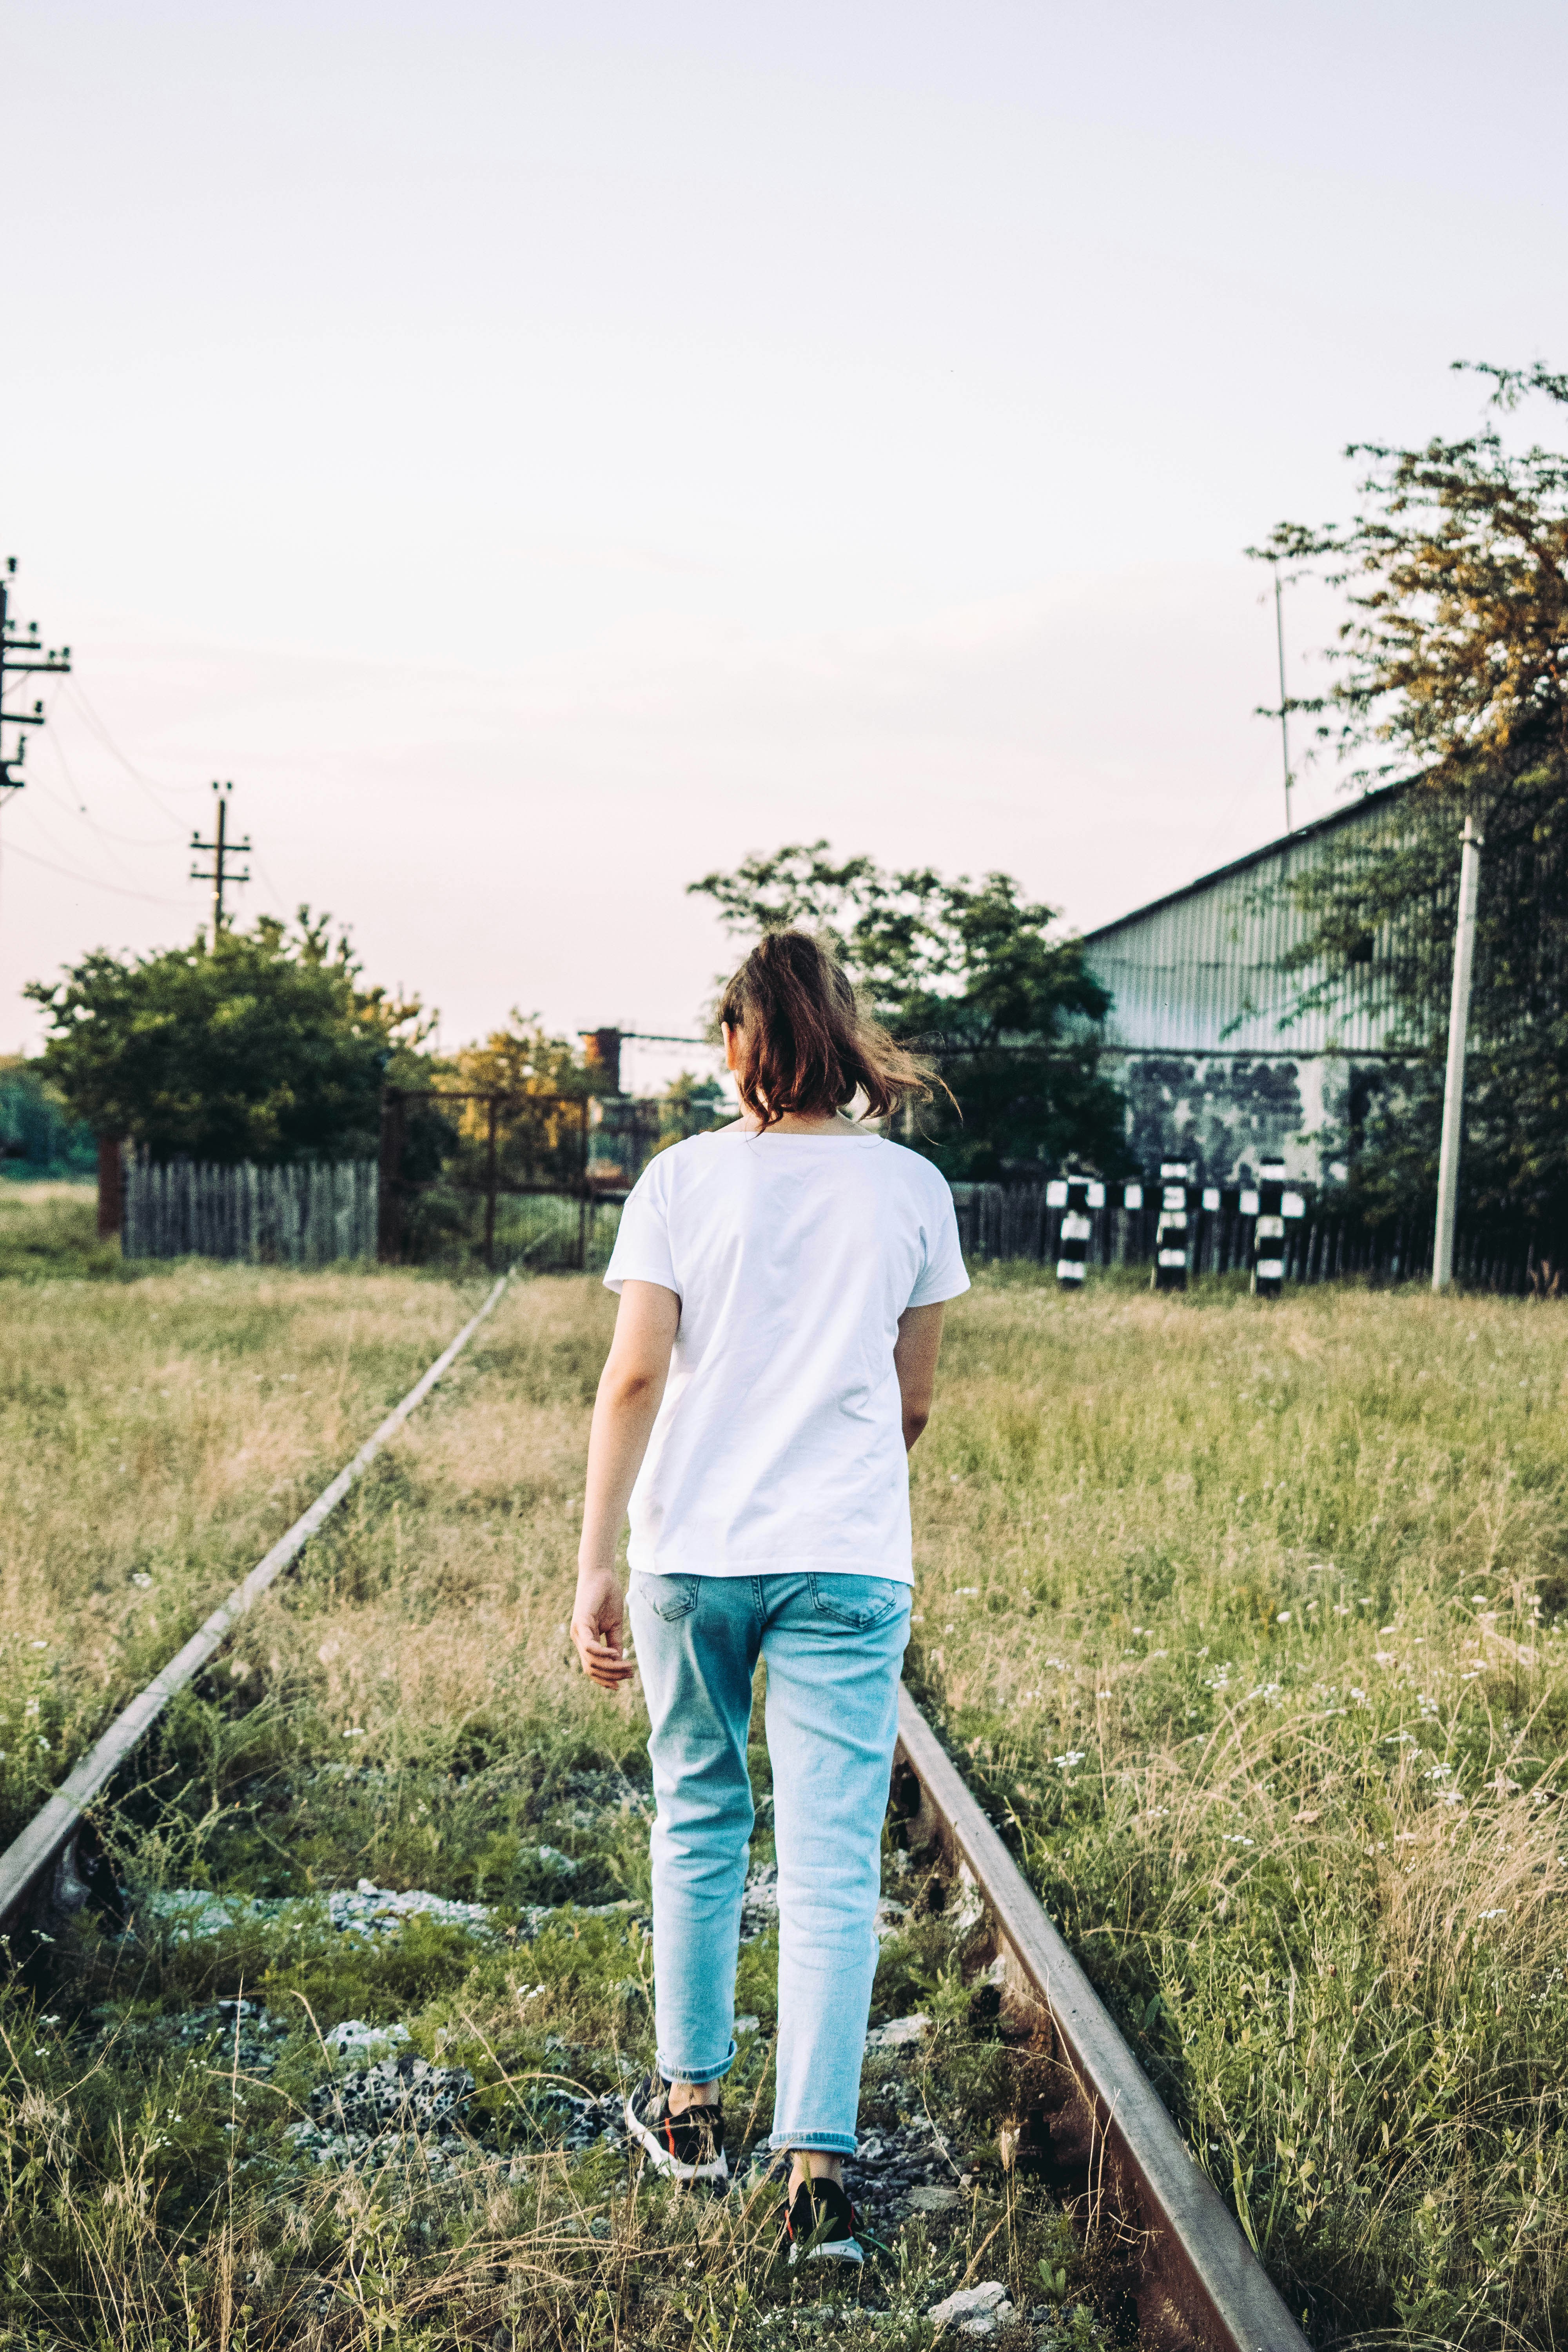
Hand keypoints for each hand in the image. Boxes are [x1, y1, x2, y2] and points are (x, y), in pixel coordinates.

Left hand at [572, 1567, 634, 1691]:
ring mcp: (578, 1631)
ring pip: (591, 1661)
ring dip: (610, 1667)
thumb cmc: (607, 1597)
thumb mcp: (614, 1625)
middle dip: (611, 1676)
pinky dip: (602, 1653)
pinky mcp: (580, 1622)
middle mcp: (579, 1639)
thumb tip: (620, 1662)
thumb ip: (615, 1643)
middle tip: (630, 1674)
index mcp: (586, 1640)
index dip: (605, 1680)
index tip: (621, 1685)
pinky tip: (615, 1654)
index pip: (592, 1668)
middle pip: (591, 1669)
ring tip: (627, 1666)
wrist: (601, 1574)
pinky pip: (590, 1646)